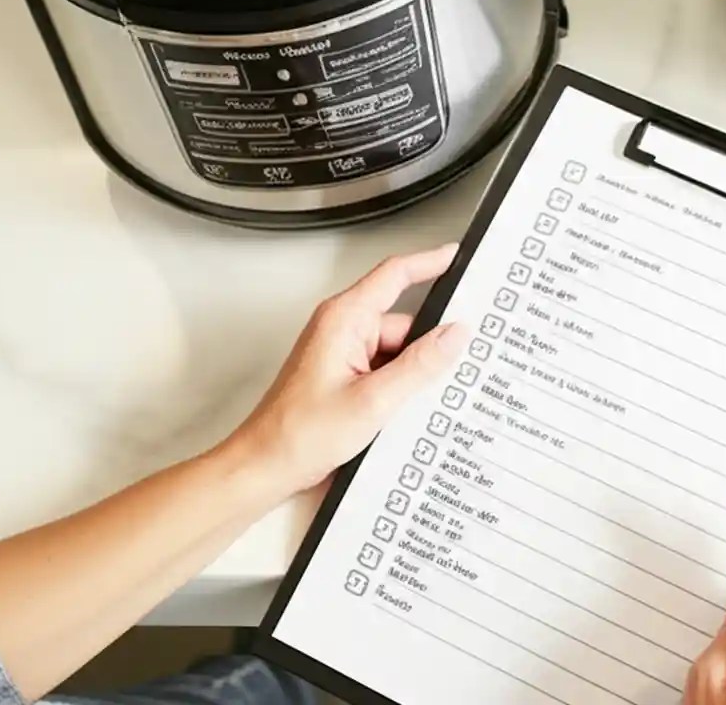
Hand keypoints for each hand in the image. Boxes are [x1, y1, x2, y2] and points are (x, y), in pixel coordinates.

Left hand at [222, 244, 467, 496]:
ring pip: (398, 352)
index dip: (431, 262)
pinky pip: (386, 371)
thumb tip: (455, 335)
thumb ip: (420, 365)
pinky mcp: (346, 377)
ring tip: (411, 404)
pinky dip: (400, 387)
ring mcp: (344, 354)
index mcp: (344, 319)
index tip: (460, 258)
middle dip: (430, 345)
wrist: (266, 467)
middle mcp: (343, 330)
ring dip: (413, 373)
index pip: (395, 275)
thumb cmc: (299, 434)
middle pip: (404, 323)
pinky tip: (403, 411)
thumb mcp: (374, 401)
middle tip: (454, 365)